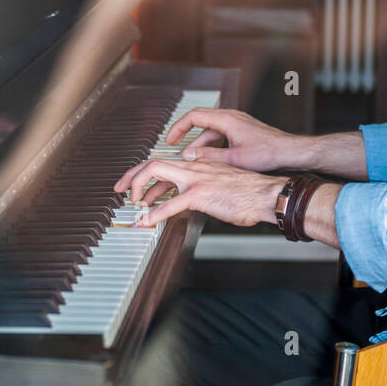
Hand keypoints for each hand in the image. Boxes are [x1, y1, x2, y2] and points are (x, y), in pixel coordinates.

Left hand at [113, 158, 287, 228]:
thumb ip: (201, 187)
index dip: (144, 173)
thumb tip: (186, 200)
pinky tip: (146, 223)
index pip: (164, 163)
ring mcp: (195, 178)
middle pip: (152, 162)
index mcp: (198, 163)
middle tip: (119, 191)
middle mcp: (194, 166)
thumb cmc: (249, 193)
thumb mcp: (220, 183)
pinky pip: (169, 204)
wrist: (266, 194)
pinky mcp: (199, 194)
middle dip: (131, 176)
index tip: (133, 185)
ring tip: (132, 206)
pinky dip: (153, 214)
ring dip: (138, 190)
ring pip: (155, 172)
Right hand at [163, 108, 306, 172]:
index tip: (169, 139)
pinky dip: (212, 145)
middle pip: (200, 121)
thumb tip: (189, 156)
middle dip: (185, 134)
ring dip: (200, 144)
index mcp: (226, 119)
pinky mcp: (242, 131)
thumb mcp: (234, 158)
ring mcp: (237, 123)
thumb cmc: (269, 153)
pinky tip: (210, 159)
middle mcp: (231, 117)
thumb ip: (209, 157)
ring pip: (210, 130)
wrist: (290, 152)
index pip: (193, 116)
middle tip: (173, 146)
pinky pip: (220, 134)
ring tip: (192, 160)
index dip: (178, 127)